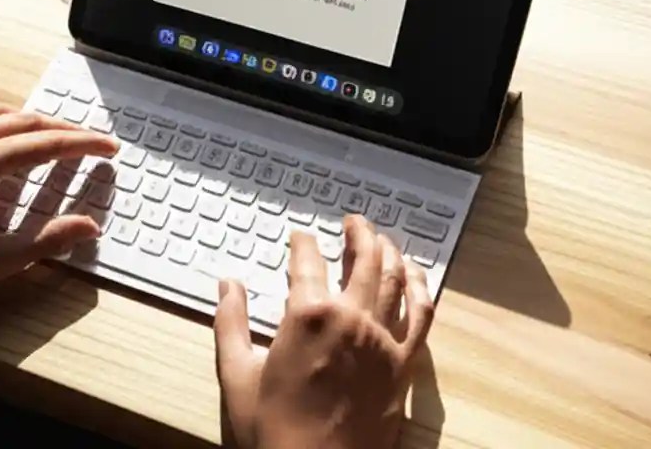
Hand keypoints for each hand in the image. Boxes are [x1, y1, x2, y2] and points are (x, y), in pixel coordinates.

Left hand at [0, 102, 119, 321]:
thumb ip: (48, 239)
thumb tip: (90, 225)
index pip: (45, 143)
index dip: (83, 144)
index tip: (110, 146)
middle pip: (25, 120)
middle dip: (64, 129)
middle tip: (93, 142)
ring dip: (33, 121)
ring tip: (58, 137)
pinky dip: (2, 122)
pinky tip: (9, 140)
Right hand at [215, 216, 433, 448]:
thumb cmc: (274, 429)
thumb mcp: (237, 374)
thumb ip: (230, 323)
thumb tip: (228, 285)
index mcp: (307, 316)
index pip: (307, 261)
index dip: (303, 243)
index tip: (300, 236)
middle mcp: (350, 318)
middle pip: (362, 259)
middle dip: (357, 234)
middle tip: (353, 222)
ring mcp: (383, 340)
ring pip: (394, 278)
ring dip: (388, 251)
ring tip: (382, 239)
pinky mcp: (404, 364)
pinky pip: (422, 315)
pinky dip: (421, 287)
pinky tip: (416, 275)